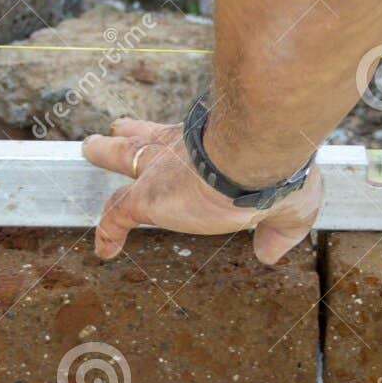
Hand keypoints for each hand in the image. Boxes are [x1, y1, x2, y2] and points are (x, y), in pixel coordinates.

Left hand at [81, 118, 322, 262]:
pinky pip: (115, 215)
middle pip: (147, 138)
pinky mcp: (145, 198)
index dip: (174, 140)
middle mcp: (181, 153)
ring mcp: (159, 174)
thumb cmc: (280, 176)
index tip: (169, 138)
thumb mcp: (291, 208)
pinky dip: (106, 232)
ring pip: (121, 158)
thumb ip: (279, 231)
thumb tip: (269, 253)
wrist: (258, 159)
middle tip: (114, 129)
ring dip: (103, 152)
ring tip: (90, 147)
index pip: (186, 142)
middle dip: (130, 134)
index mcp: (214, 150)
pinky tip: (103, 250)